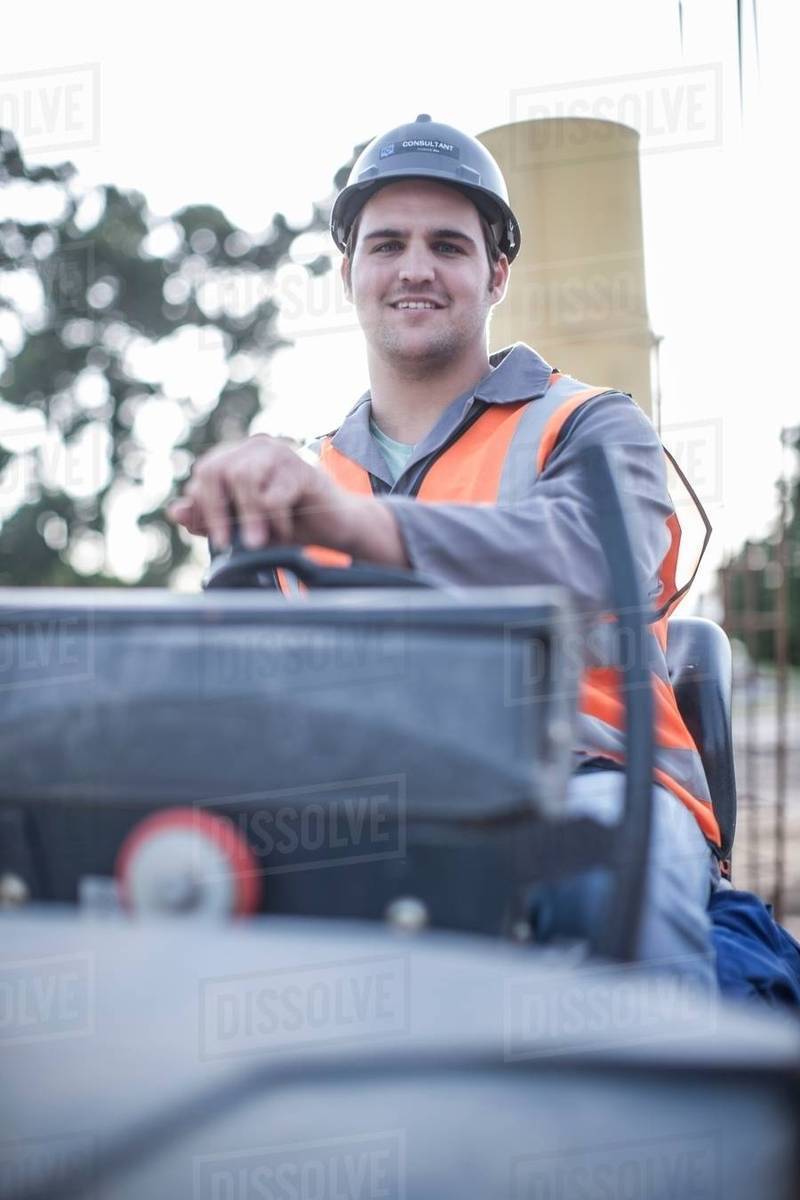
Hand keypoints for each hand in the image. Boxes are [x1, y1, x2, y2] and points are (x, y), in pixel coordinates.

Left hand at [167, 434, 409, 565]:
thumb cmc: (290, 524)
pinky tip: (285, 533)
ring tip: (258, 543)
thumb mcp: (244, 526)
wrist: (337, 527)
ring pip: (244, 478)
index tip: (216, 540)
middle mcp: (258, 447)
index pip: (206, 473)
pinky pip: (274, 495)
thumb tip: (175, 511)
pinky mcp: (303, 469)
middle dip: (218, 511)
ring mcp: (281, 453)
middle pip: (218, 470)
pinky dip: (275, 521)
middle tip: (227, 544)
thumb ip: (210, 518)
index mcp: (240, 456)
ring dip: (248, 517)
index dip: (204, 507)